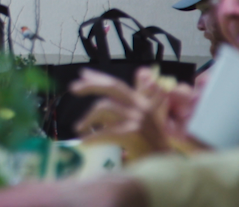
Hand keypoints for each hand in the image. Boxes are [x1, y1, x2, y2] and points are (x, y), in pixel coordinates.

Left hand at [70, 67, 198, 159]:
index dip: (99, 78)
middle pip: (112, 88)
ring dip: (87, 118)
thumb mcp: (140, 124)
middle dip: (91, 85)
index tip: (83, 73)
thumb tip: (98, 112)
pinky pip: (105, 131)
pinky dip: (91, 137)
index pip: (118, 85)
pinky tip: (84, 142)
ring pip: (104, 108)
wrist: (165, 165)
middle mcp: (141, 107)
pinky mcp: (133, 133)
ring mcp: (138, 119)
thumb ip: (123, 114)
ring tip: (78, 128)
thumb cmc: (151, 148)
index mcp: (142, 104)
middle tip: (73, 88)